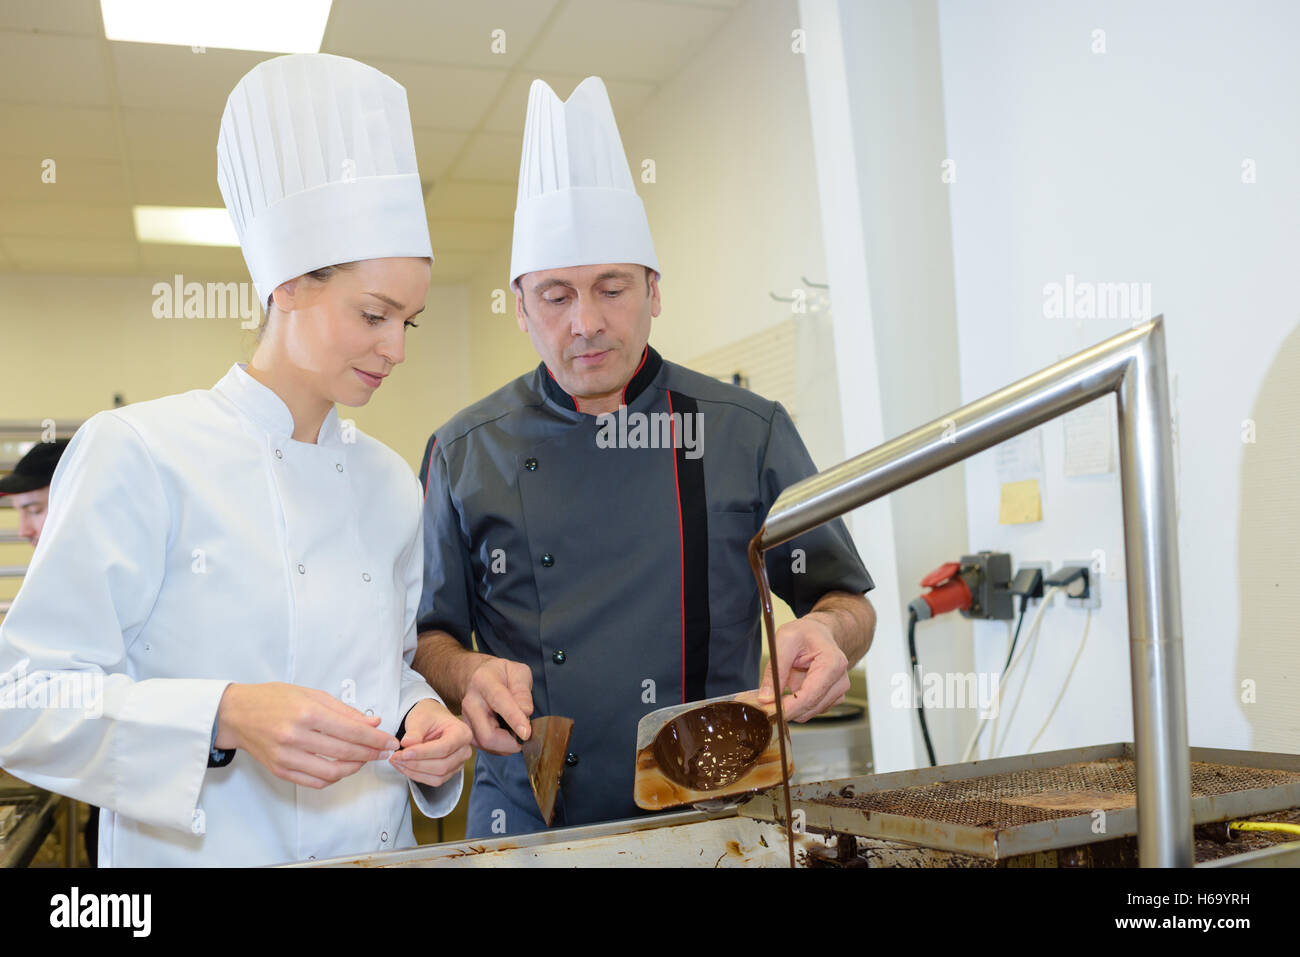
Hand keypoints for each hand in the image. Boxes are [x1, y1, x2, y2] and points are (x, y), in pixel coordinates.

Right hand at [216, 682, 398, 788]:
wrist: (236, 713)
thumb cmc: (274, 699)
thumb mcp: (311, 694)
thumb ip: (344, 711)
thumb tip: (373, 722)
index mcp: (307, 712)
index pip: (352, 731)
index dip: (376, 739)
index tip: (390, 742)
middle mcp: (296, 736)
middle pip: (345, 752)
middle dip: (371, 753)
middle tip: (385, 752)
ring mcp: (286, 756)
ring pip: (332, 773)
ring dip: (355, 768)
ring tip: (364, 759)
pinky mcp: (279, 770)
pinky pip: (315, 781)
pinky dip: (334, 777)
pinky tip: (343, 767)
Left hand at [388, 699, 473, 787]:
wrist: (432, 720)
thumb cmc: (430, 716)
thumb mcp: (421, 718)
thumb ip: (415, 732)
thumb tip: (406, 744)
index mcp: (462, 733)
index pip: (444, 748)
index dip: (423, 753)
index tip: (404, 752)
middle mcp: (464, 750)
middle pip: (442, 765)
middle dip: (416, 764)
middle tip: (396, 757)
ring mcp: (458, 763)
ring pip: (438, 776)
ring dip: (415, 772)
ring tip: (397, 761)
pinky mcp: (449, 772)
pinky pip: (434, 780)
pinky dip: (417, 775)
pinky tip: (404, 766)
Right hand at [460, 655, 533, 754]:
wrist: (477, 678)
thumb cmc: (500, 675)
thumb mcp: (518, 672)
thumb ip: (523, 691)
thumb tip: (525, 712)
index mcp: (483, 681)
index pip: (498, 702)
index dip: (514, 719)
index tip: (527, 733)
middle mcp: (470, 702)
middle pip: (487, 734)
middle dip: (510, 743)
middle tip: (526, 736)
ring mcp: (466, 720)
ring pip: (486, 745)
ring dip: (507, 746)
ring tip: (517, 733)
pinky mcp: (468, 732)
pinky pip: (485, 748)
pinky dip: (501, 747)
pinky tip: (508, 736)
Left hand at [757, 614, 849, 722]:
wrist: (819, 633)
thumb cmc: (805, 633)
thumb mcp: (784, 640)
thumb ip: (775, 669)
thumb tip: (766, 697)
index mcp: (833, 664)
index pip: (809, 696)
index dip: (788, 707)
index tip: (768, 711)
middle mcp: (840, 680)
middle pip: (809, 707)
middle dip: (786, 707)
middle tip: (765, 699)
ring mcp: (839, 691)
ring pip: (808, 712)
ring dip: (792, 702)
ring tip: (788, 678)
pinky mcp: (833, 698)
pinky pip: (810, 709)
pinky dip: (798, 702)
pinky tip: (796, 683)